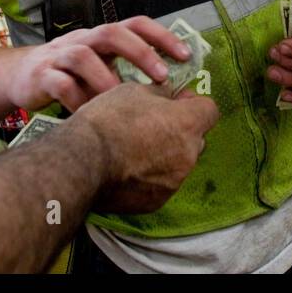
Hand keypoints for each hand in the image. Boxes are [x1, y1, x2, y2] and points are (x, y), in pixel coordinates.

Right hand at [4, 16, 190, 112]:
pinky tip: (89, 116)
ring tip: (123, 102)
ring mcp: (59, 56)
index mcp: (102, 38)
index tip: (185, 56)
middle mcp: (83, 40)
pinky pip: (59, 84)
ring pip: (82, 56)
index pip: (135, 24)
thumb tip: (172, 96)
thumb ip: (127, 76)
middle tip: (161, 77)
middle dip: (140, 52)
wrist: (16, 78)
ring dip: (105, 78)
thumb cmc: (69, 76)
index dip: (161, 36)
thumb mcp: (99, 69)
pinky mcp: (41, 76)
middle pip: (111, 33)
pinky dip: (75, 99)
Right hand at [76, 82, 218, 213]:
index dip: (194, 104)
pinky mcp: (156, 202)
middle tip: (153, 124)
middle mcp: (188, 156)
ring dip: (165, 155)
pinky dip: (151, 177)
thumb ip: (161, 94)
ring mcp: (173, 182)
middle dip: (181, 131)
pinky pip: (162, 184)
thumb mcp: (134, 91)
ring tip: (135, 148)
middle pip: (196, 139)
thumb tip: (170, 96)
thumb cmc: (108, 120)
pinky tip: (128, 169)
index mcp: (187, 124)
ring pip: (179, 163)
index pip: (210, 111)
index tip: (177, 102)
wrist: (81, 161)